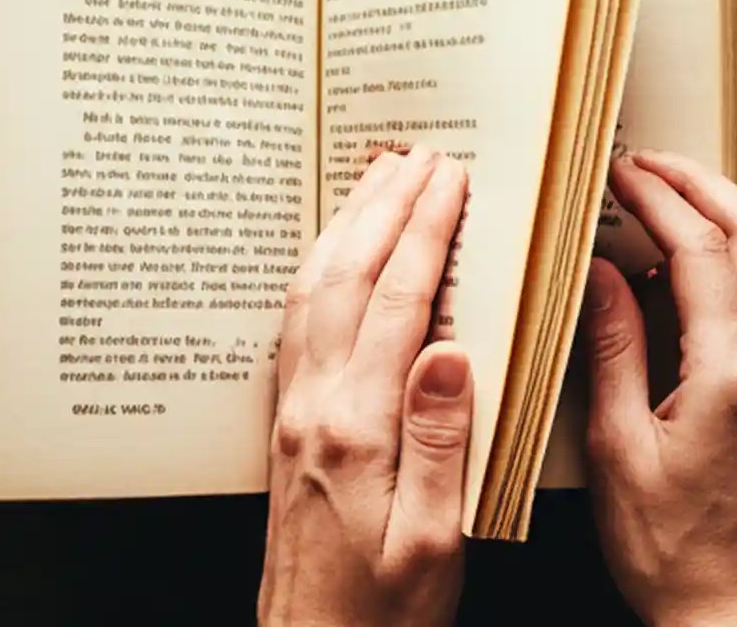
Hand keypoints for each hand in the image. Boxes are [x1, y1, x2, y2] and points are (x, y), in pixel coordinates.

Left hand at [258, 147, 471, 626]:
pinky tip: (331, 257)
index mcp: (359, 430)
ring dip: (345, 227)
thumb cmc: (382, 612)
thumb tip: (450, 351)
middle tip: (417, 154)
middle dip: (384, 207)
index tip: (450, 180)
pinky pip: (296, 325)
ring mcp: (293, 413)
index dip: (426, 234)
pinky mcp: (286, 427)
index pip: (399, 305)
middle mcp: (315, 408)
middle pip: (349, 280)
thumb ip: (441, 442)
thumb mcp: (433, 542)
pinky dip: (317, 273)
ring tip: (373, 180)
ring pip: (314, 293)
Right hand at [582, 152, 736, 626]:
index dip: (659, 197)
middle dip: (703, 183)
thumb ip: (613, 347)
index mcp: (733, 371)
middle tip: (651, 163)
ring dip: (728, 216)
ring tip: (671, 199)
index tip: (621, 171)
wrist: (732, 611)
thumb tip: (601, 273)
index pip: (701, 248)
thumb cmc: (670, 547)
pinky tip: (698, 271)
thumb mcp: (620, 447)